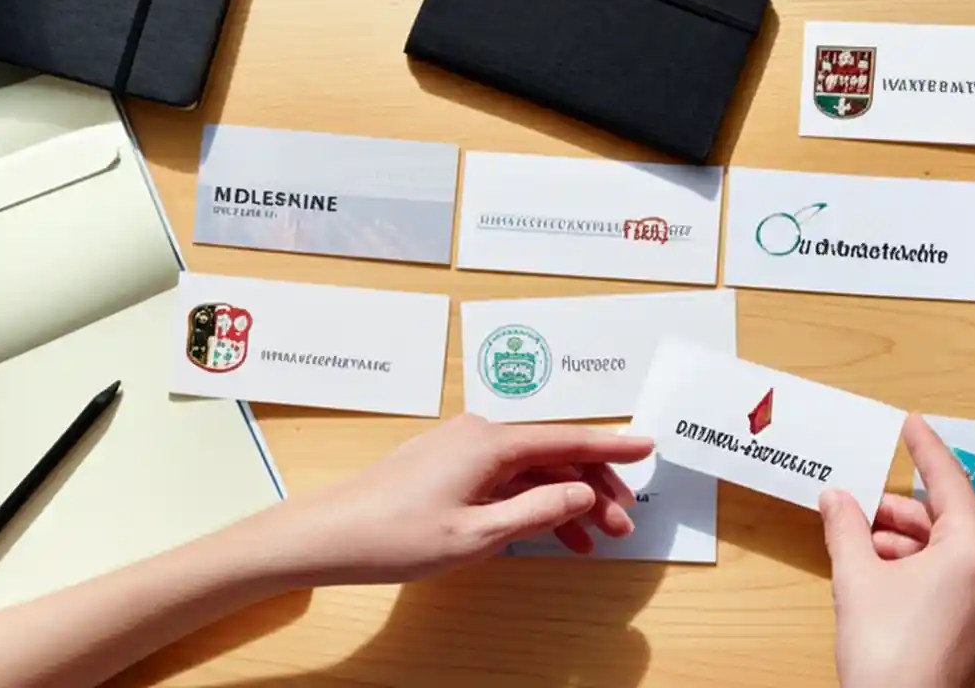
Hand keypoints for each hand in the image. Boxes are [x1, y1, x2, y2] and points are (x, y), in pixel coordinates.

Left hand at [252, 414, 652, 587]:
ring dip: (565, 501)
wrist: (326, 536)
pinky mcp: (449, 467)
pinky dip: (532, 504)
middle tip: (624, 524)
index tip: (648, 446)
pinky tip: (550, 535)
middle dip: (594, 488)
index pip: (568, 439)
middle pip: (554, 455)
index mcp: (490, 443)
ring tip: (594, 540)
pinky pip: (505, 479)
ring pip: (531, 470)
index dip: (612, 446)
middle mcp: (480, 435)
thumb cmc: (394, 537)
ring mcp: (462, 450)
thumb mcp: (476, 534)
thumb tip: (584, 492)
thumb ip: (537, 510)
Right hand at [819, 415, 974, 687]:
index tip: (914, 426)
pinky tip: (888, 573)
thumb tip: (837, 500)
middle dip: (903, 512)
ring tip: (865, 543)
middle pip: (950, 520)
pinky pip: (962, 580)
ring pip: (955, 552)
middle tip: (862, 504)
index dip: (926, 450)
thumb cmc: (890, 659)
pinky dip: (927, 569)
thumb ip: (846, 527)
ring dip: (911, 543)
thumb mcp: (857, 578)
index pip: (950, 482)